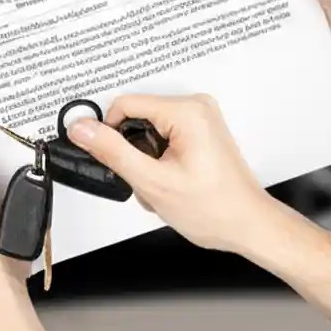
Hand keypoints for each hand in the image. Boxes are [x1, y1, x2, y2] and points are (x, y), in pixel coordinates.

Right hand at [67, 92, 275, 252]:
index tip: (114, 160)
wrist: (249, 226)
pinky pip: (161, 135)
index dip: (109, 133)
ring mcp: (199, 118)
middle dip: (132, 152)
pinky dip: (157, 159)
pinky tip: (168, 181)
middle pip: (135, 117)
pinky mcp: (199, 131)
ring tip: (160, 184)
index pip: (124, 105)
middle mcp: (195, 107)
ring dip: (144, 160)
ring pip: (146, 130)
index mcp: (186, 111)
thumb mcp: (152, 181)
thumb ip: (112, 151)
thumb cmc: (215, 209)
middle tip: (146, 179)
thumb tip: (81, 128)